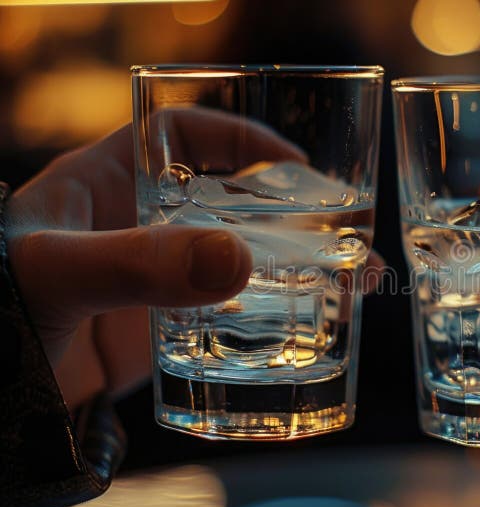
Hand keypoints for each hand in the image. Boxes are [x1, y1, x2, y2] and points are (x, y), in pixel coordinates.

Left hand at [6, 109, 342, 408]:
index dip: (242, 138)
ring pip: (242, 260)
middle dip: (295, 212)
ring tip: (356, 281)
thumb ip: (135, 264)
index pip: (185, 136)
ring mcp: (158, 280)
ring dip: (301, 268)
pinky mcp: (168, 330)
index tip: (296, 160)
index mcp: (110, 182)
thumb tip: (237, 262)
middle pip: (233, 201)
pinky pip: (231, 316)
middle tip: (350, 230)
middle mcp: (143, 226)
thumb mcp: (57, 272)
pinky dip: (275, 320)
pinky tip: (315, 328)